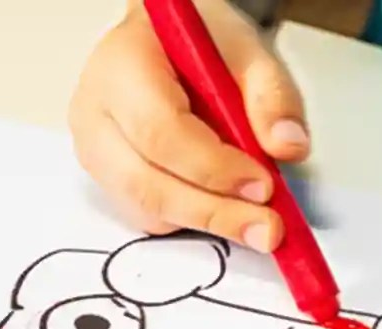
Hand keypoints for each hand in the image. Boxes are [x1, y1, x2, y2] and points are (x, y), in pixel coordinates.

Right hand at [68, 0, 308, 251]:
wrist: (174, 49)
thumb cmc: (204, 47)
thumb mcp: (250, 54)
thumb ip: (273, 96)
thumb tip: (288, 145)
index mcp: (123, 65)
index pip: (160, 130)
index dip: (213, 167)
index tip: (263, 186)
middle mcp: (95, 112)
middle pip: (145, 182)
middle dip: (212, 211)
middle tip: (267, 228)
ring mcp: (94, 150)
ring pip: (145, 208)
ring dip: (205, 223)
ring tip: (256, 223)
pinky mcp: (107, 180)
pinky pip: (147, 216)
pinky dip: (191, 222)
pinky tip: (226, 210)